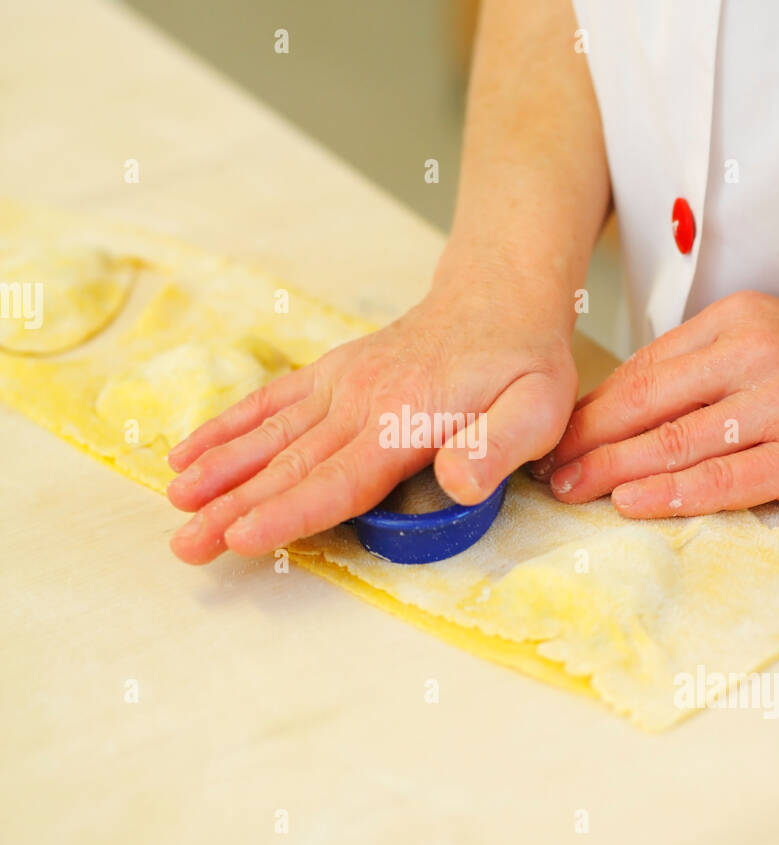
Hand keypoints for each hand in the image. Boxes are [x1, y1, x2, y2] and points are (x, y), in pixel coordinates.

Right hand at [167, 276, 577, 562]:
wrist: (499, 298)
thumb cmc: (522, 365)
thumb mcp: (538, 407)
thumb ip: (498, 445)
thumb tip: (457, 481)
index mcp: (406, 421)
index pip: (338, 477)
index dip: (288, 511)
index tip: (241, 538)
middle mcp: (361, 403)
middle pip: (289, 465)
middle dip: (232, 507)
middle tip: (186, 546)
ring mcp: (339, 386)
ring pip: (269, 436)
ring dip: (218, 470)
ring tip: (174, 504)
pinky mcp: (329, 376)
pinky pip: (269, 402)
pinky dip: (227, 427)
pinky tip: (188, 452)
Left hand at [531, 290, 778, 516]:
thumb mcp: (766, 346)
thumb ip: (700, 369)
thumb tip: (620, 406)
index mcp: (734, 323)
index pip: (644, 368)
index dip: (592, 407)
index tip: (556, 433)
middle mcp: (752, 356)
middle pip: (647, 403)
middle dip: (587, 440)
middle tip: (546, 468)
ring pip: (674, 443)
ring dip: (612, 470)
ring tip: (572, 490)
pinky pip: (722, 479)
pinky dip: (670, 495)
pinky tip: (631, 504)